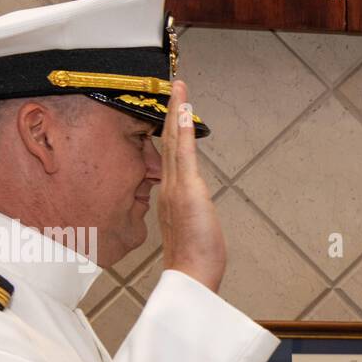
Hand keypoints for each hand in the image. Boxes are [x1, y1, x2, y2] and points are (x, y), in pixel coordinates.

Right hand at [158, 78, 225, 293]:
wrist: (189, 276)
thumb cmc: (192, 260)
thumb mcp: (191, 230)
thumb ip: (189, 214)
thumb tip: (191, 210)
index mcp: (168, 195)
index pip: (170, 155)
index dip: (170, 131)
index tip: (172, 109)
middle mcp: (168, 187)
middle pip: (169, 142)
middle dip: (170, 112)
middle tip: (174, 86)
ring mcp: (175, 187)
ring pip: (174, 143)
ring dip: (176, 113)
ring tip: (179, 88)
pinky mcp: (185, 190)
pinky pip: (184, 153)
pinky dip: (182, 130)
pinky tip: (184, 110)